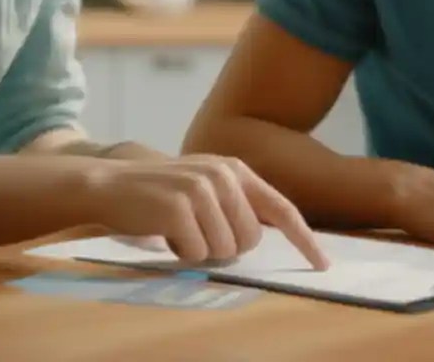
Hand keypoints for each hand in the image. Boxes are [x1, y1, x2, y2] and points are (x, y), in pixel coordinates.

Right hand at [87, 154, 330, 269]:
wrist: (110, 184)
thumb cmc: (160, 194)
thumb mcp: (205, 186)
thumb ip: (235, 203)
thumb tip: (259, 240)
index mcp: (236, 170)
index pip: (281, 209)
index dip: (304, 239)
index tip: (323, 263)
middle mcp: (223, 175)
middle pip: (249, 241)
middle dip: (224, 247)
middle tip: (196, 232)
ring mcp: (201, 189)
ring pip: (223, 250)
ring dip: (198, 250)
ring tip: (177, 228)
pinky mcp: (178, 207)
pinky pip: (195, 253)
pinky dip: (179, 252)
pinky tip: (163, 231)